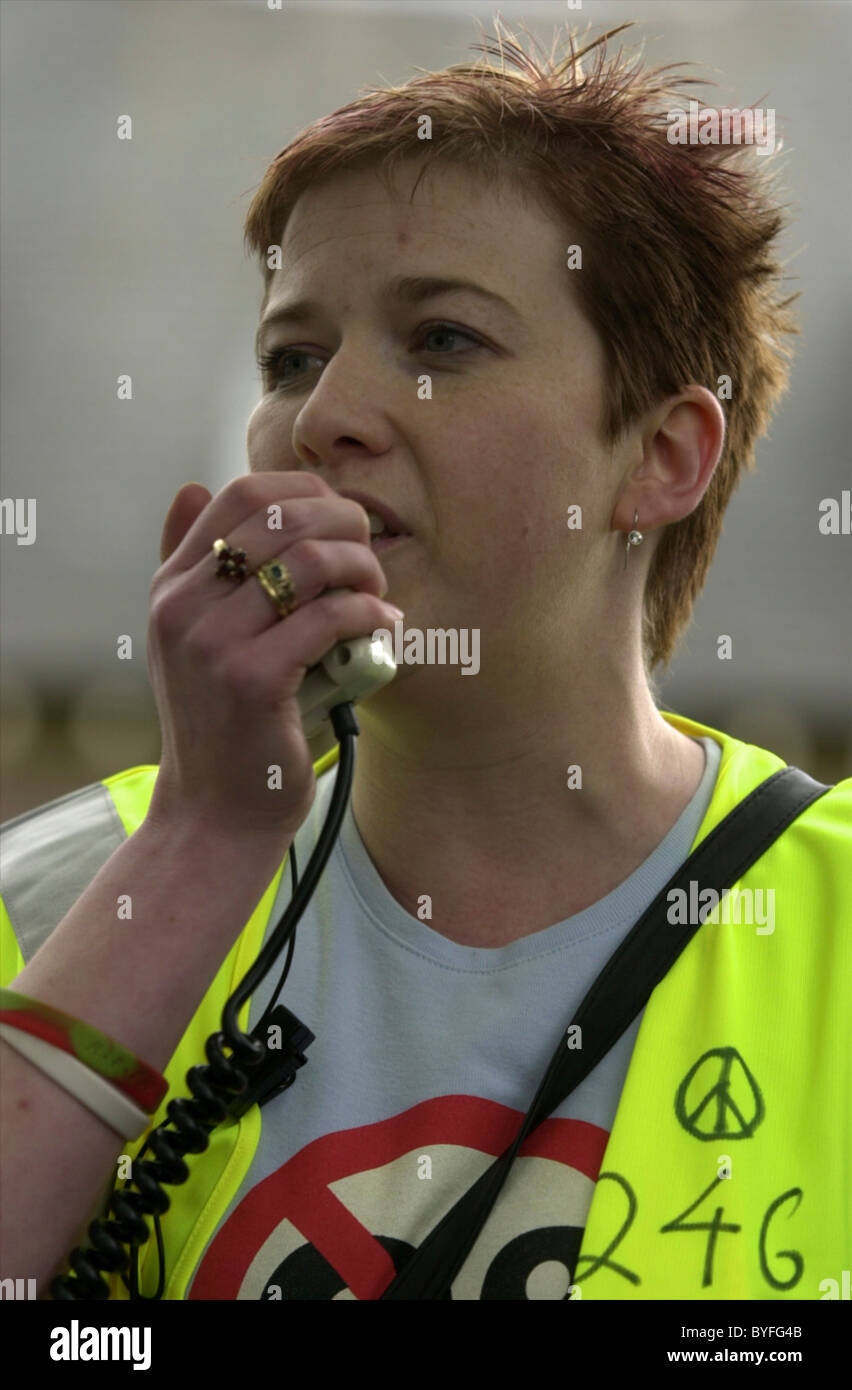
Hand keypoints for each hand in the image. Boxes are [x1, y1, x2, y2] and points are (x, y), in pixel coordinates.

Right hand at [145, 471, 401, 842]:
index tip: (341, 522)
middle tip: (371, 559)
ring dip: (363, 569)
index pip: (242, 494)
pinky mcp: (251, 680)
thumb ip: (196, 569)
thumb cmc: (224, 723)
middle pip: (282, 516)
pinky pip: (329, 617)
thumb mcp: (193, 638)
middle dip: (346, 527)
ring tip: (379, 594)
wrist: (215, 814)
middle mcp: (183, 606)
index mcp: (172, 586)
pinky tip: (382, 627)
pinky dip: (369, 615)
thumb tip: (192, 487)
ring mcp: (212, 642)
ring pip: (310, 560)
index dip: (305, 492)